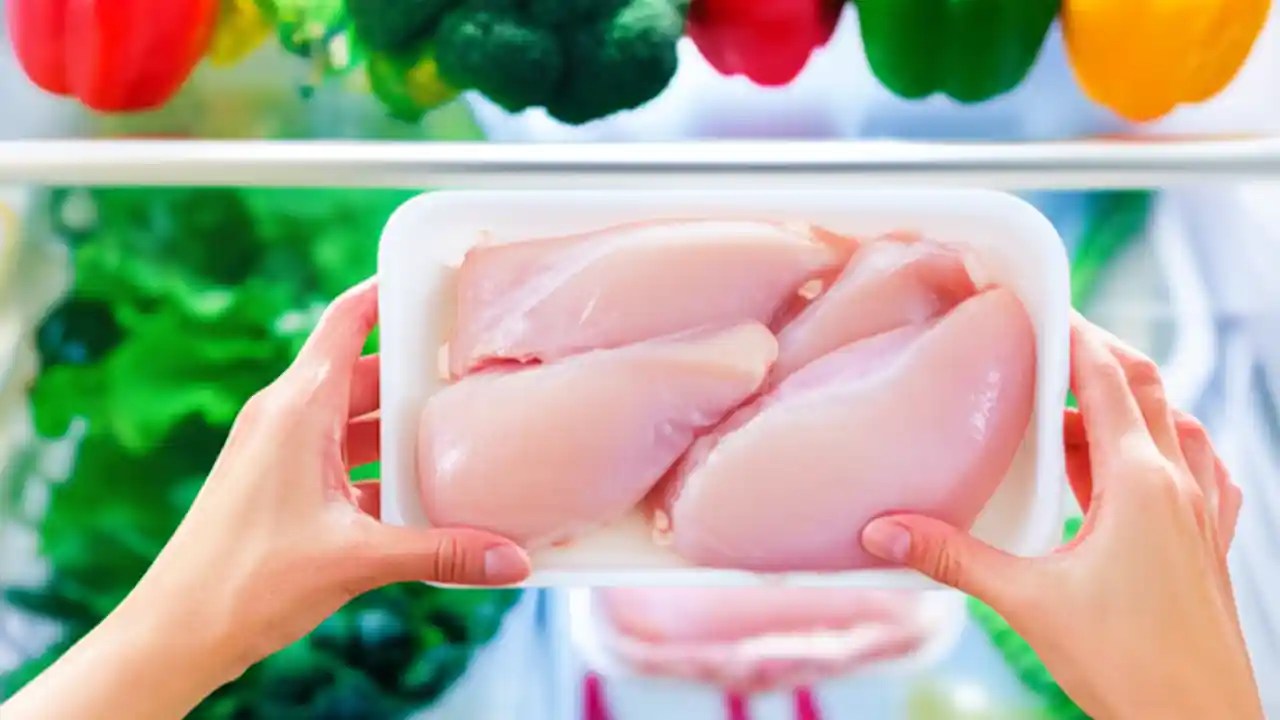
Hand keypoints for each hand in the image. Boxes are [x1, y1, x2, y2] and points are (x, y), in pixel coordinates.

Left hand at [2, 278, 530, 719]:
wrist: (177, 632)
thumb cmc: (247, 581)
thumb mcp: (358, 559)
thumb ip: (440, 553)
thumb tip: (512, 561)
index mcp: (297, 408)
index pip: (348, 320)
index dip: (390, 290)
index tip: (437, 276)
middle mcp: (286, 416)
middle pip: (363, 370)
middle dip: (416, 369)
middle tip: (474, 364)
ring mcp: (280, 449)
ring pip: (354, 416)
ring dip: (400, 423)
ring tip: (461, 427)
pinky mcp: (280, 483)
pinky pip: (341, 454)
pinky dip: (379, 463)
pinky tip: (420, 490)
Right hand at [861, 313, 1260, 719]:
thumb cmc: (1130, 666)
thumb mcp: (1028, 603)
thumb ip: (953, 558)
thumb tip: (884, 531)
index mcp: (1141, 483)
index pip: (1107, 380)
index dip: (1075, 335)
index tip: (1042, 308)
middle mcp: (1181, 486)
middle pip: (1147, 389)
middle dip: (1099, 358)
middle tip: (1049, 347)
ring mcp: (1204, 514)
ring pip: (1173, 427)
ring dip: (1125, 408)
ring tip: (1070, 421)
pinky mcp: (1209, 544)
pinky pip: (1198, 470)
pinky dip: (1164, 449)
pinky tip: (1136, 470)